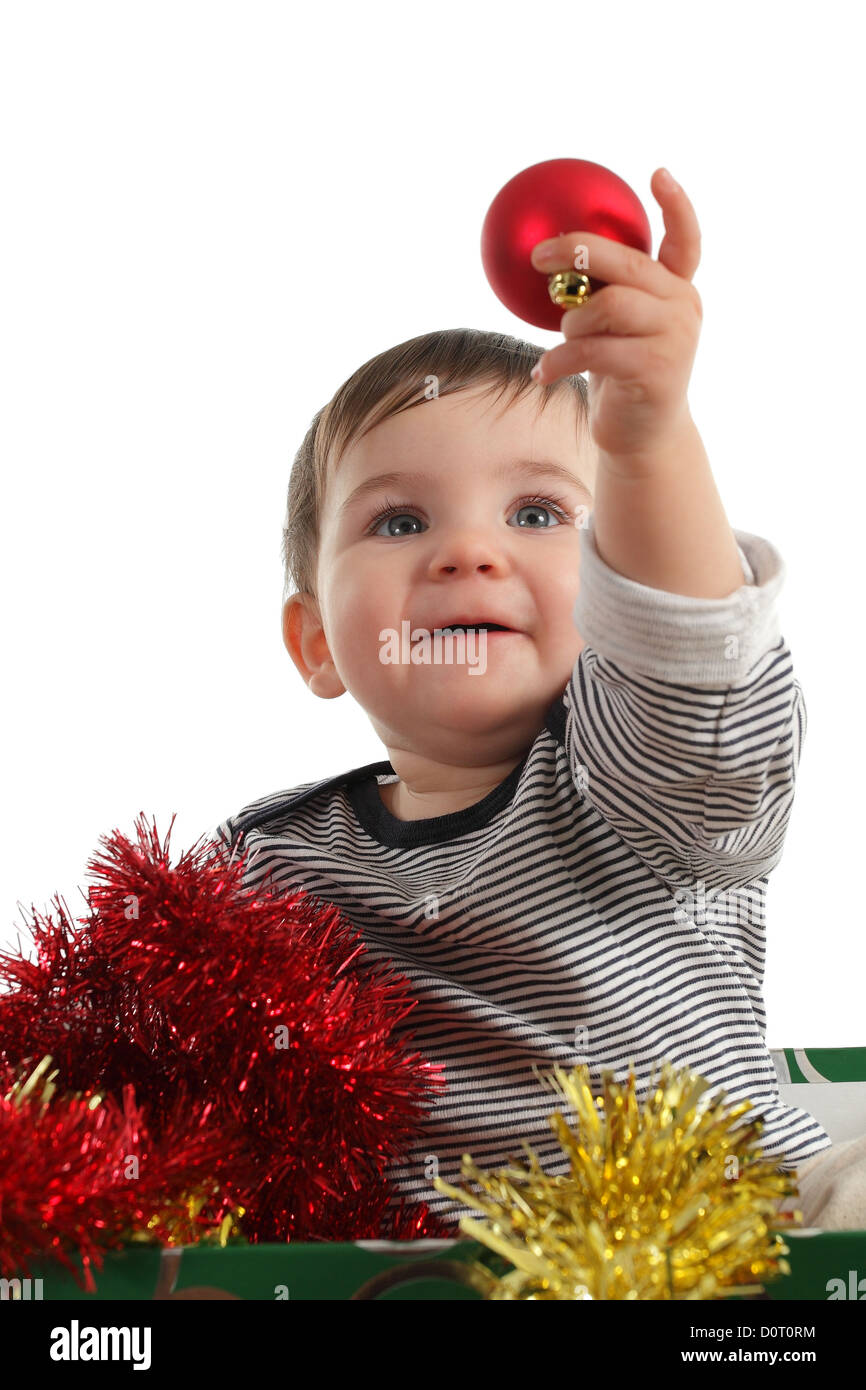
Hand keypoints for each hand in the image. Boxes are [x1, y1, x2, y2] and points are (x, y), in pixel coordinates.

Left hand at [529, 168, 702, 463]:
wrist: (643, 437)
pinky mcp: (655, 370)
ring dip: (570, 322)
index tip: (658, 173)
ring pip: (606, 307)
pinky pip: (592, 350)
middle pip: (627, 263)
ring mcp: (674, 338)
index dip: (676, 205)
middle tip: (538, 256)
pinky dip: (559, 359)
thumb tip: (547, 259)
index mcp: (676, 289)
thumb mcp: (616, 329)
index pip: (686, 240)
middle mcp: (684, 306)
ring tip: (561, 341)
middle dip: (577, 252)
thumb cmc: (621, 376)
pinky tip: (542, 373)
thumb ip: (603, 293)